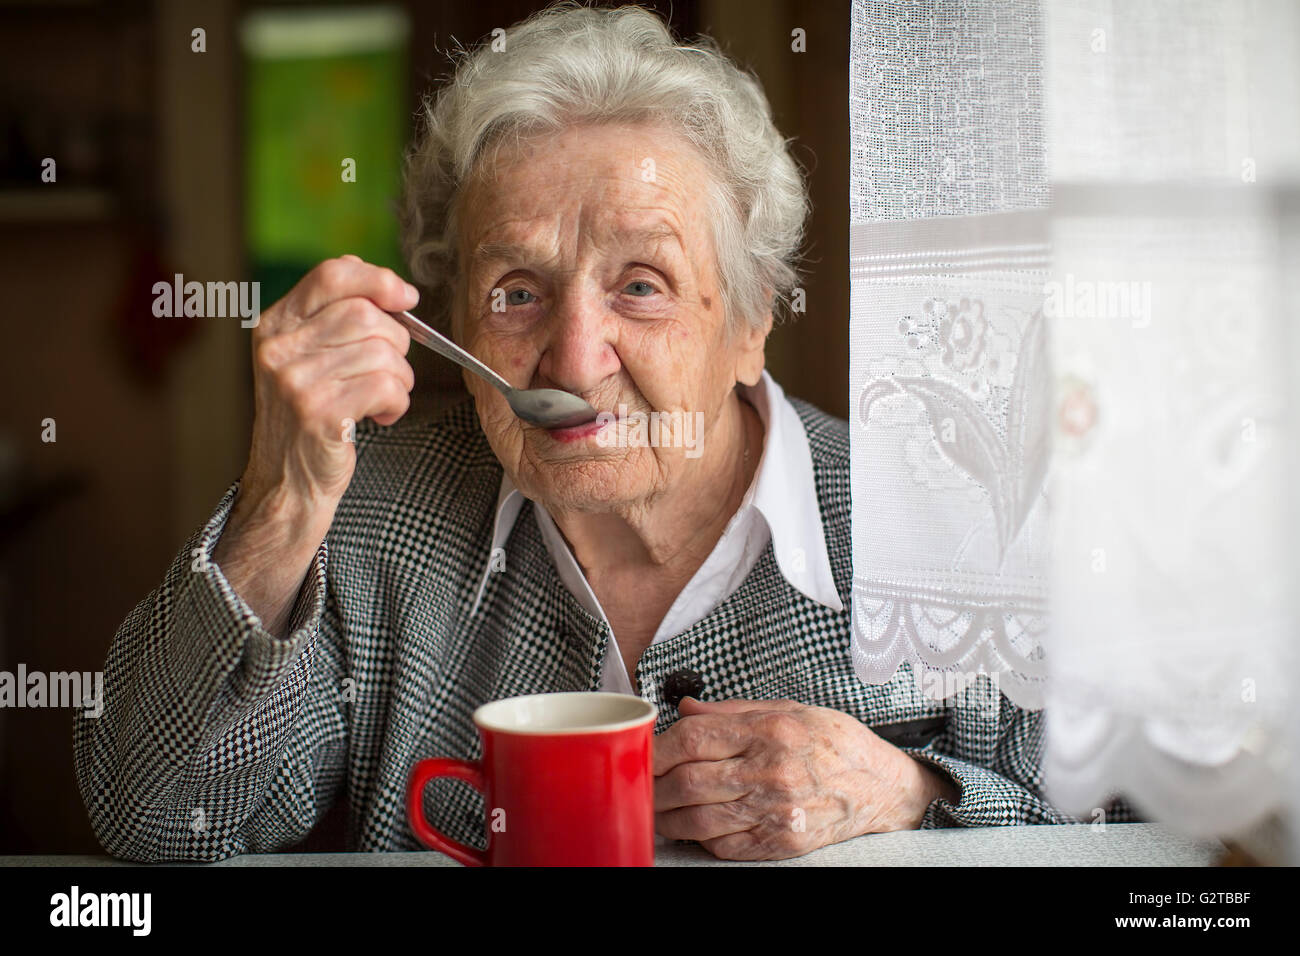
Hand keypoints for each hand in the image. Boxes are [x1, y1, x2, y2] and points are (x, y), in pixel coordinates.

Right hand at [213, 256, 418, 634]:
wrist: (286, 487)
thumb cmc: (309, 421)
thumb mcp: (307, 361)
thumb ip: (334, 320)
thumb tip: (387, 285)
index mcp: (275, 325)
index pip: (332, 273)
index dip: (378, 279)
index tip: (406, 298)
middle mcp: (279, 347)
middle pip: (366, 314)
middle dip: (396, 343)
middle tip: (390, 373)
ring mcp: (295, 380)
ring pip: (382, 352)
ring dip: (400, 378)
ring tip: (383, 399)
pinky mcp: (318, 411)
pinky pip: (385, 385)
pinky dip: (397, 402)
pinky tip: (381, 416)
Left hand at [653, 697, 957, 860]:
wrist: (883, 785)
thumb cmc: (836, 742)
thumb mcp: (788, 709)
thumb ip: (731, 711)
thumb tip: (685, 711)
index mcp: (770, 730)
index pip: (693, 740)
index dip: (657, 749)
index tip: (642, 753)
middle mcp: (772, 771)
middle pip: (688, 782)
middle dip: (654, 787)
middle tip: (642, 785)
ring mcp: (777, 811)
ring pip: (699, 819)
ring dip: (669, 817)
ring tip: (659, 809)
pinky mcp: (782, 842)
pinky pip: (724, 845)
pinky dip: (700, 837)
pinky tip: (694, 826)